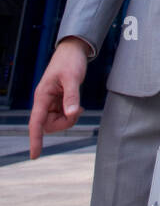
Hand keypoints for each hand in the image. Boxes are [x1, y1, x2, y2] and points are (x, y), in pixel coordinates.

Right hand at [29, 38, 88, 159]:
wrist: (74, 50)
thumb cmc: (70, 61)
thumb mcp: (73, 78)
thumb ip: (72, 96)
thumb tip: (71, 113)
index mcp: (42, 96)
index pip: (36, 122)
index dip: (35, 139)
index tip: (34, 155)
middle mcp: (44, 101)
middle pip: (49, 125)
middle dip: (65, 123)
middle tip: (78, 109)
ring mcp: (51, 102)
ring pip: (57, 122)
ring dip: (69, 119)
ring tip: (78, 106)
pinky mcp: (58, 101)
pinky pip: (62, 116)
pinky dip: (71, 114)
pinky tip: (77, 106)